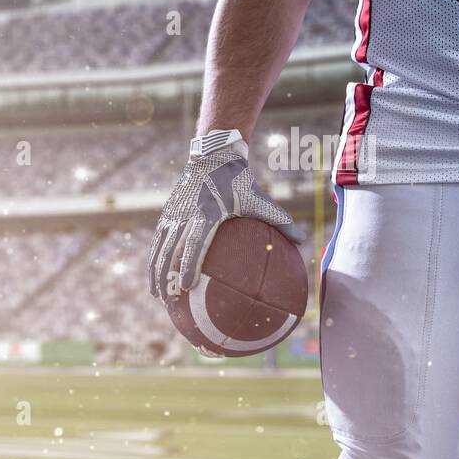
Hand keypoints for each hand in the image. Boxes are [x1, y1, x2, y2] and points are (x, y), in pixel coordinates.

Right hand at [146, 139, 304, 299]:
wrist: (212, 157)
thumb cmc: (238, 181)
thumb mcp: (260, 199)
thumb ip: (281, 221)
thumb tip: (303, 241)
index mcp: (207, 214)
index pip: (195, 243)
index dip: (189, 265)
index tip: (187, 286)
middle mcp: (185, 216)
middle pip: (169, 251)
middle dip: (165, 277)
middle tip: (166, 301)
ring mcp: (173, 215)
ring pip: (160, 248)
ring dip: (155, 273)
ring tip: (156, 295)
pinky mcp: (167, 214)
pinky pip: (158, 241)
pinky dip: (155, 258)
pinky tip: (156, 275)